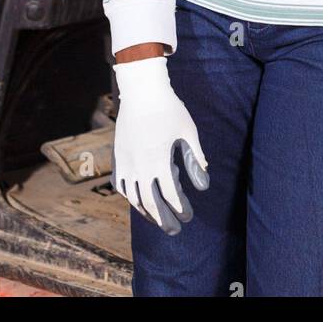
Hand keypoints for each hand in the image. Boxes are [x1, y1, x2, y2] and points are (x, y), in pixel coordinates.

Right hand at [111, 56, 209, 234]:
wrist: (142, 92)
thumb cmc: (169, 109)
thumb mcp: (188, 131)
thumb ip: (196, 157)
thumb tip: (204, 183)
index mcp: (159, 161)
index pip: (170, 196)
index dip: (180, 209)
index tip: (188, 216)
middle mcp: (140, 167)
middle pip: (151, 204)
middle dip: (163, 220)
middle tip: (174, 230)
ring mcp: (126, 163)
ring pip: (133, 198)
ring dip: (146, 211)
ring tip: (156, 218)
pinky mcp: (118, 157)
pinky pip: (120, 185)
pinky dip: (129, 196)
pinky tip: (138, 199)